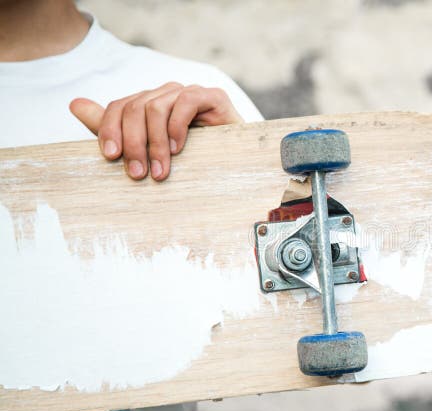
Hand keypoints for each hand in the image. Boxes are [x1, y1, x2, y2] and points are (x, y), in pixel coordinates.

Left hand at [69, 82, 242, 180]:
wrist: (235, 166)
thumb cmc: (192, 160)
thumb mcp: (147, 149)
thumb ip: (112, 127)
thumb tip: (73, 104)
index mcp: (149, 104)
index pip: (120, 106)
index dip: (109, 129)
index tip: (110, 157)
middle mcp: (167, 94)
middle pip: (134, 108)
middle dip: (134, 144)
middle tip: (138, 175)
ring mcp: (189, 93)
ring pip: (155, 107)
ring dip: (155, 144)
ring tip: (160, 171)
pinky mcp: (212, 97)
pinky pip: (185, 103)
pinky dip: (177, 128)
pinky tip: (179, 150)